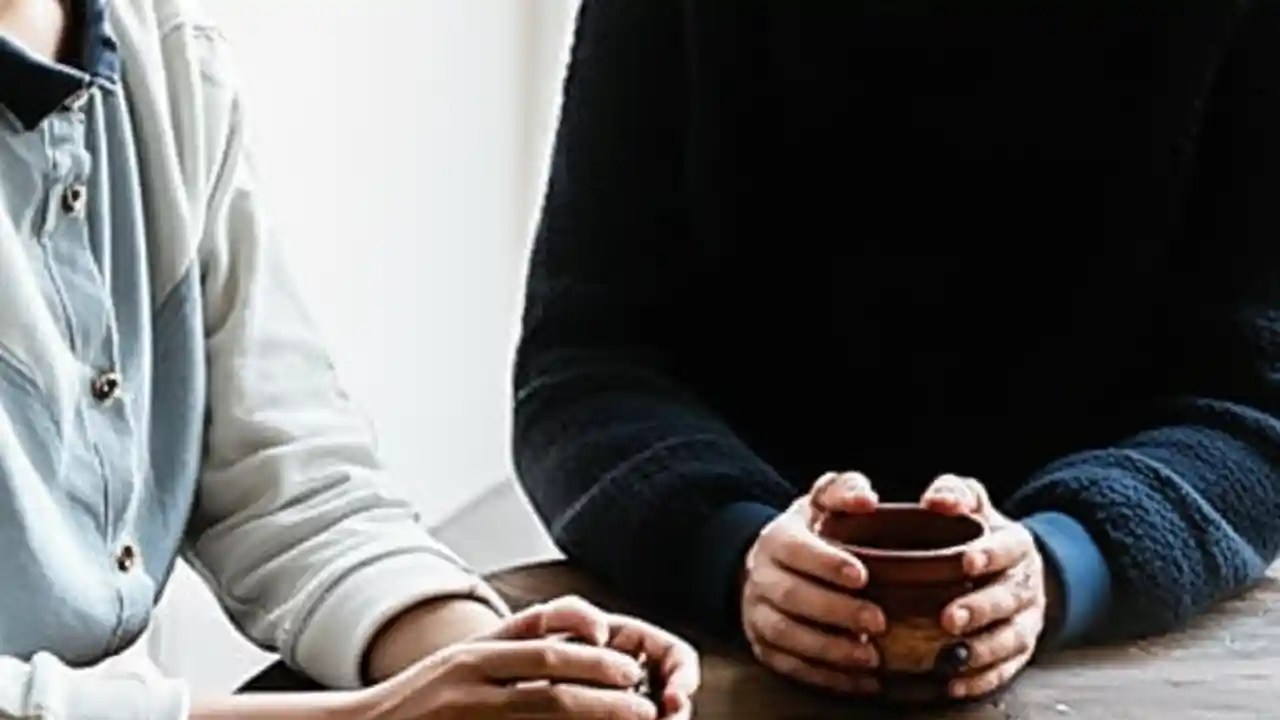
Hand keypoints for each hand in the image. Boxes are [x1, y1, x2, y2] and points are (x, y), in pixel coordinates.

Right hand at [355, 596, 698, 718]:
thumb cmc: (423, 693)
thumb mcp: (463, 654)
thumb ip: (517, 638)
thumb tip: (582, 628)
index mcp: (474, 655)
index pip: (545, 653)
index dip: (594, 663)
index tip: (632, 672)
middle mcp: (469, 687)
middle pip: (549, 694)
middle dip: (603, 702)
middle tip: (644, 709)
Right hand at [741, 472, 884, 694]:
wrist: (770, 564)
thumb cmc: (810, 532)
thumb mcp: (822, 502)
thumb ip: (844, 490)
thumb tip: (867, 499)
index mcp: (777, 540)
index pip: (796, 551)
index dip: (827, 564)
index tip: (862, 576)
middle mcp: (760, 577)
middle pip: (791, 597)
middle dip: (836, 612)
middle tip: (878, 622)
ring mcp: (757, 614)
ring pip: (786, 635)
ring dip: (829, 649)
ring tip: (870, 656)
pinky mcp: (763, 646)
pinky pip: (789, 666)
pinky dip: (825, 676)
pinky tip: (860, 680)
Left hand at [920, 474, 1046, 698]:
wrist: (1010, 569)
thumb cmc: (976, 534)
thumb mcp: (972, 504)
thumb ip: (955, 492)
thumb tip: (936, 500)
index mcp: (1017, 545)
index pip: (1008, 548)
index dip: (990, 554)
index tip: (965, 560)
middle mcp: (1027, 584)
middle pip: (1008, 598)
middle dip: (980, 609)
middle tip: (948, 618)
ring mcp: (1026, 621)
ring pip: (1011, 639)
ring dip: (983, 650)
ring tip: (951, 657)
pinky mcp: (1019, 652)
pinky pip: (1005, 670)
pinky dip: (982, 680)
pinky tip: (954, 684)